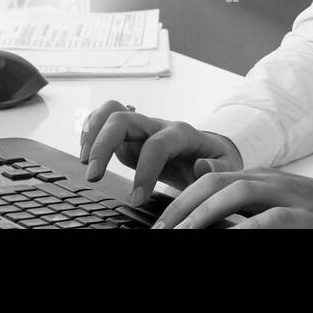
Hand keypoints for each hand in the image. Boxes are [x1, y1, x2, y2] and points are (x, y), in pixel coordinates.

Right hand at [79, 99, 242, 205]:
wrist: (209, 151)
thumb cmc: (216, 162)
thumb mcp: (228, 167)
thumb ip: (218, 168)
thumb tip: (201, 166)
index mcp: (182, 134)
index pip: (157, 145)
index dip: (144, 172)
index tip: (136, 200)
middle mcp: (158, 125)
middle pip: (124, 119)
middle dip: (103, 145)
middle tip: (93, 176)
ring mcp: (141, 127)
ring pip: (110, 111)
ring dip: (92, 132)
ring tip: (84, 161)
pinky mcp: (128, 135)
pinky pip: (104, 119)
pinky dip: (90, 130)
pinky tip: (85, 151)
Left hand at [152, 167, 312, 228]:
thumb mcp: (275, 204)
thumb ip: (245, 209)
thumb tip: (209, 223)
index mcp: (259, 178)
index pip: (211, 179)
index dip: (181, 198)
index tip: (159, 221)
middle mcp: (268, 180)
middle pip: (216, 181)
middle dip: (182, 205)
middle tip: (159, 229)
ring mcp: (286, 195)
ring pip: (237, 192)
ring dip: (204, 213)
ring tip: (182, 233)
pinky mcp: (304, 216)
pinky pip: (270, 219)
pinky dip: (245, 230)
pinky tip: (227, 239)